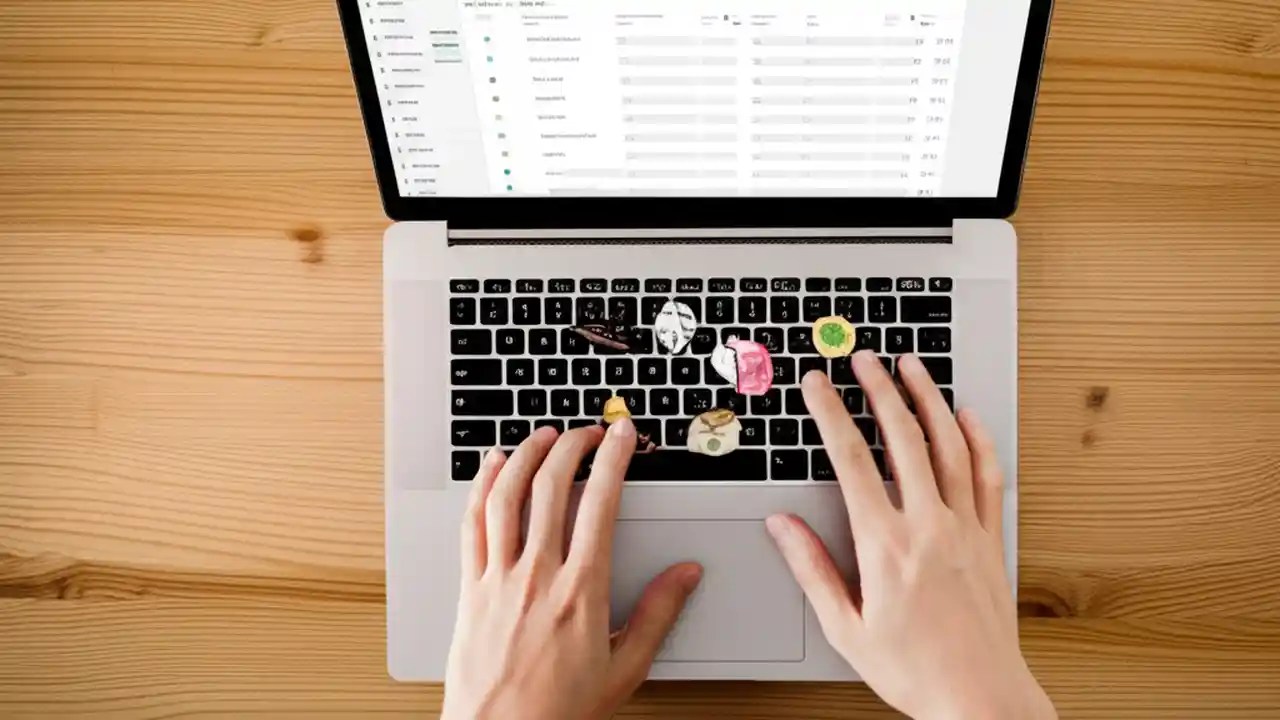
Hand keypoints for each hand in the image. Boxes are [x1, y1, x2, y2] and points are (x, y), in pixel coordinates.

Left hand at [442, 420, 702, 719]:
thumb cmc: (559, 711)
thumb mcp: (625, 668)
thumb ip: (658, 614)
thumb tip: (685, 574)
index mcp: (581, 590)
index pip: (600, 502)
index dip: (613, 458)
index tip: (622, 435)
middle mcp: (537, 575)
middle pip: (551, 486)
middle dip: (573, 444)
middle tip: (588, 429)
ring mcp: (497, 578)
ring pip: (507, 495)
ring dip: (526, 455)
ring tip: (544, 435)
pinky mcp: (468, 588)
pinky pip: (472, 524)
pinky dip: (481, 487)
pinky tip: (491, 468)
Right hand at [767, 352, 1054, 719]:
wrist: (980, 699)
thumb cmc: (913, 670)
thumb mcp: (844, 627)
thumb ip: (810, 569)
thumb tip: (781, 527)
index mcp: (884, 545)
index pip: (851, 459)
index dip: (830, 413)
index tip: (818, 385)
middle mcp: (928, 526)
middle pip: (901, 437)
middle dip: (878, 389)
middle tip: (862, 359)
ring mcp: (964, 528)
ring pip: (948, 444)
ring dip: (927, 398)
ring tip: (911, 367)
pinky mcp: (990, 538)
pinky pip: (987, 474)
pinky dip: (977, 438)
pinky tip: (966, 416)